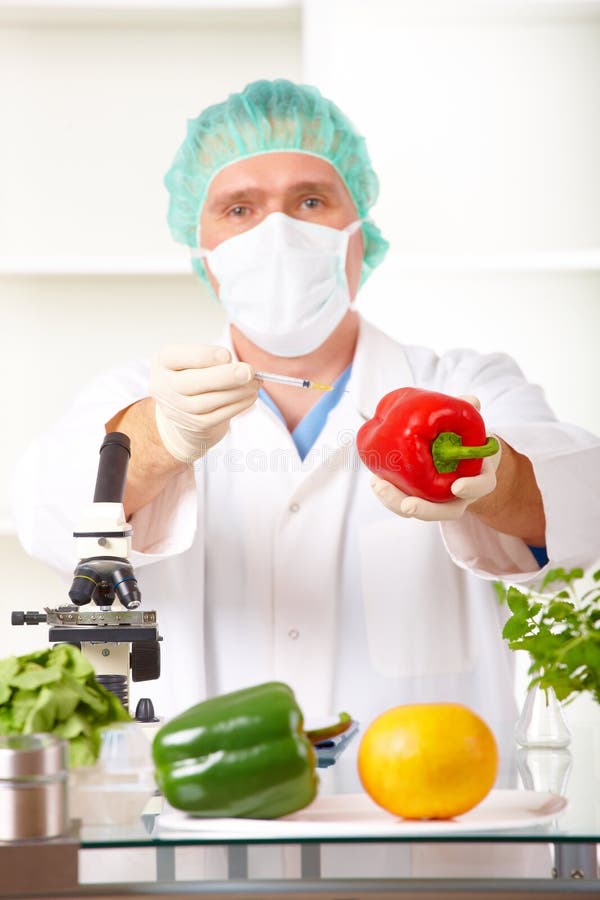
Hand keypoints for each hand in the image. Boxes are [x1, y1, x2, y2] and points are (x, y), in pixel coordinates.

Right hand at [149, 345, 258, 463]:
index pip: (177, 357)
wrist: (183, 409)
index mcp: (164, 362)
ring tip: (255, 382)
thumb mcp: (193, 359)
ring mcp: (178, 409)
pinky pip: (218, 416)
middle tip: (248, 371)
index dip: (203, 356)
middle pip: (191, 383)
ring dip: (236, 392)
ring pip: (207, 402)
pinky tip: (250, 396)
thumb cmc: (192, 376)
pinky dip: (238, 405)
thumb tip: (241, 367)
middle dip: (224, 377)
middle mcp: (165, 386)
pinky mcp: (195, 424)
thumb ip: (211, 358)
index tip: (227, 355)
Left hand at [369, 395, 501, 521]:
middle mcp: (460, 496)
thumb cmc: (464, 440)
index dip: (472, 488)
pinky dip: (388, 494)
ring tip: (379, 485)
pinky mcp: (418, 497)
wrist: (458, 458)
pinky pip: (403, 501)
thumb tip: (472, 400)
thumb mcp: (469, 427)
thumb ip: (469, 413)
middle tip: (408, 504)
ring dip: (397, 502)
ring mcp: (438, 500)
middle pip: (446, 511)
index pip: (481, 487)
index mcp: (479, 477)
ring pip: (421, 511)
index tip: (458, 487)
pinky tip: (375, 479)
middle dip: (425, 510)